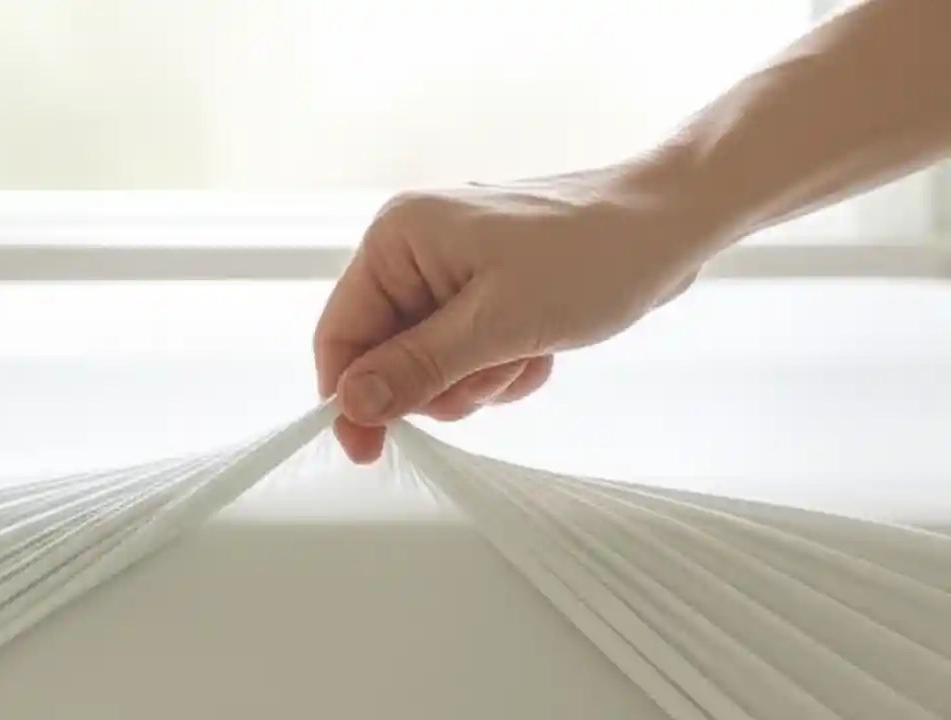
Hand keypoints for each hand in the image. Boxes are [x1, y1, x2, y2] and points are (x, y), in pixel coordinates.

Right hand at [314, 161, 713, 462]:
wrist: (672, 225)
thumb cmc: (592, 256)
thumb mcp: (498, 325)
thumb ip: (418, 367)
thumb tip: (351, 404)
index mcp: (399, 239)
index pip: (340, 331)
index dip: (348, 396)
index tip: (369, 451)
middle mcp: (415, 251)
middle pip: (387, 356)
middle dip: (443, 384)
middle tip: (493, 377)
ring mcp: (451, 272)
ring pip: (432, 366)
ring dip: (481, 380)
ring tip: (528, 353)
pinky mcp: (485, 291)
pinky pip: (469, 357)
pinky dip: (503, 368)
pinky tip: (542, 349)